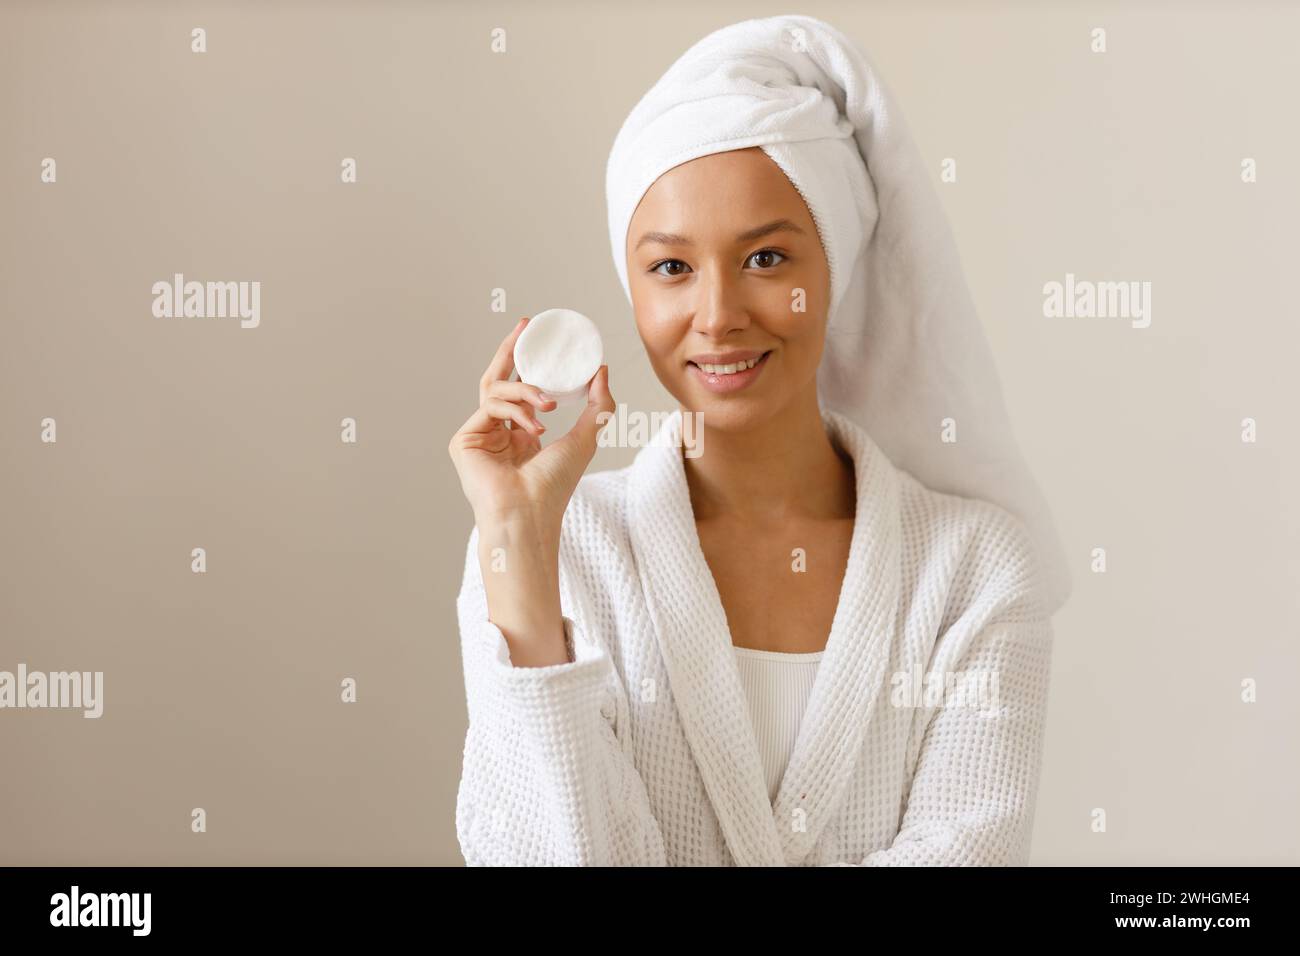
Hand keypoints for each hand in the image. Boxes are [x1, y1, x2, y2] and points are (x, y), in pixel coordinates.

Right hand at [448, 316, 614, 533]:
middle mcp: (497, 433)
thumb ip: (596, 405)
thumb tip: (602, 370)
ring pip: (496, 390)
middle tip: (525, 326)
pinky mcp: (463, 440)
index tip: (536, 335)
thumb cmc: (555, 487)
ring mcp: (478, 436)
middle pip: (499, 379)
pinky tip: (533, 427)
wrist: (530, 514)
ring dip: (526, 390)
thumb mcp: (584, 438)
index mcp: (519, 436)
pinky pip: (489, 405)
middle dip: (510, 349)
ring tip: (549, 406)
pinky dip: (514, 408)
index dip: (526, 361)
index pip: (520, 389)